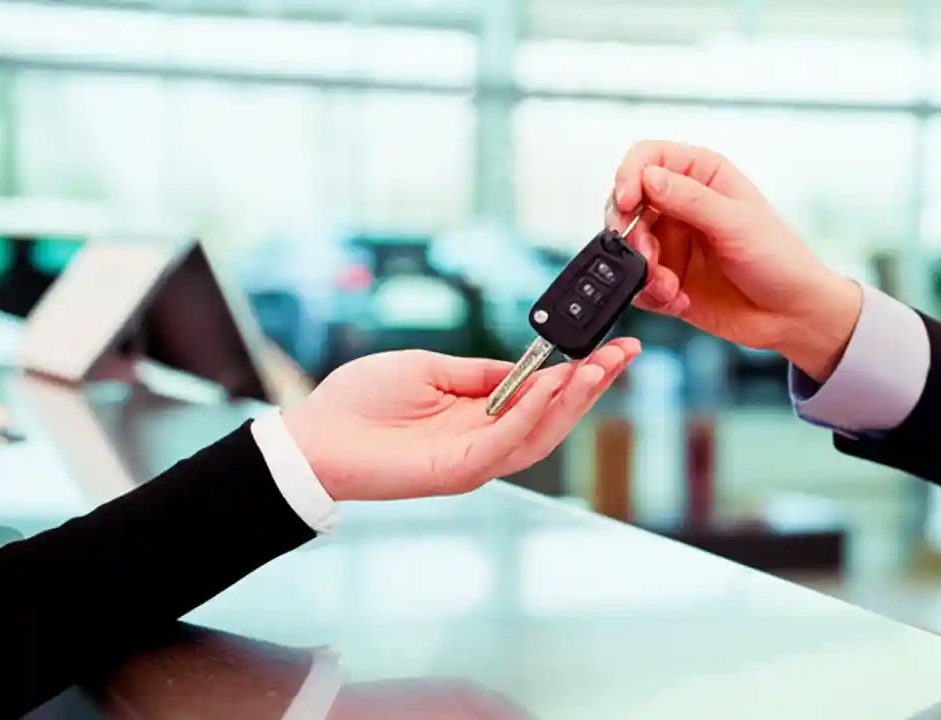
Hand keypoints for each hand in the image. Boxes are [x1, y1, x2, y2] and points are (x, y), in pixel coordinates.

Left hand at [281, 340, 639, 500]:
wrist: (315, 435)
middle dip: (593, 385)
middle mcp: (484, 441)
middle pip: (554, 418)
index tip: (611, 348)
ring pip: (541, 433)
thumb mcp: (430, 369)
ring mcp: (475, 460)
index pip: (542, 398)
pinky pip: (506, 443)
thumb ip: (481, 373)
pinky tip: (553, 386)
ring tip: (600, 367)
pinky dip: (532, 415)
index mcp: (479, 416)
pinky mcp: (458, 471)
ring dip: (575, 399)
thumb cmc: (361, 400)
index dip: (578, 375)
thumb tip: (527, 367)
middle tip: (624, 354)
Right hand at [608, 141, 861, 381]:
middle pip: (627, 203)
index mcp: (702, 176)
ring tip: (669, 286)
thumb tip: (647, 177)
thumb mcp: (736, 223)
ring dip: (642, 268)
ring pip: (629, 246)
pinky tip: (678, 299)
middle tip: (644, 254)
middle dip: (629, 231)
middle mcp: (682, 206)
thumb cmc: (779, 259)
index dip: (630, 175)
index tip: (627, 202)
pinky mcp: (668, 278)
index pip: (648, 158)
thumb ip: (690, 200)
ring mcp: (673, 243)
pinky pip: (639, 282)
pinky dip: (650, 293)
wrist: (792, 314)